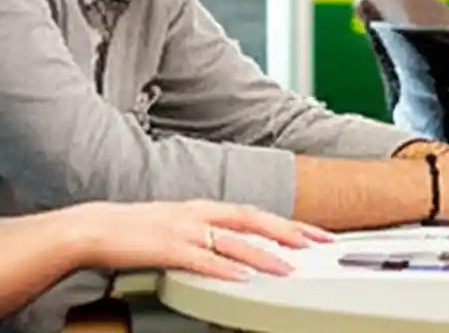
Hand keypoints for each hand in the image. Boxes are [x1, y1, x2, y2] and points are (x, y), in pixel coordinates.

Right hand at [66, 200, 331, 280]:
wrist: (93, 228)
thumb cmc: (136, 229)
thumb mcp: (180, 224)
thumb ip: (209, 233)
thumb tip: (238, 248)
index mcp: (204, 208)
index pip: (256, 214)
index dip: (288, 223)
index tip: (316, 234)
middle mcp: (199, 214)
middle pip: (253, 221)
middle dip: (289, 233)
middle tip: (319, 244)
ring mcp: (183, 230)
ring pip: (232, 242)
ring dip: (263, 255)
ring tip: (288, 268)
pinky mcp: (166, 248)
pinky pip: (200, 260)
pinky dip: (224, 269)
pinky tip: (242, 277)